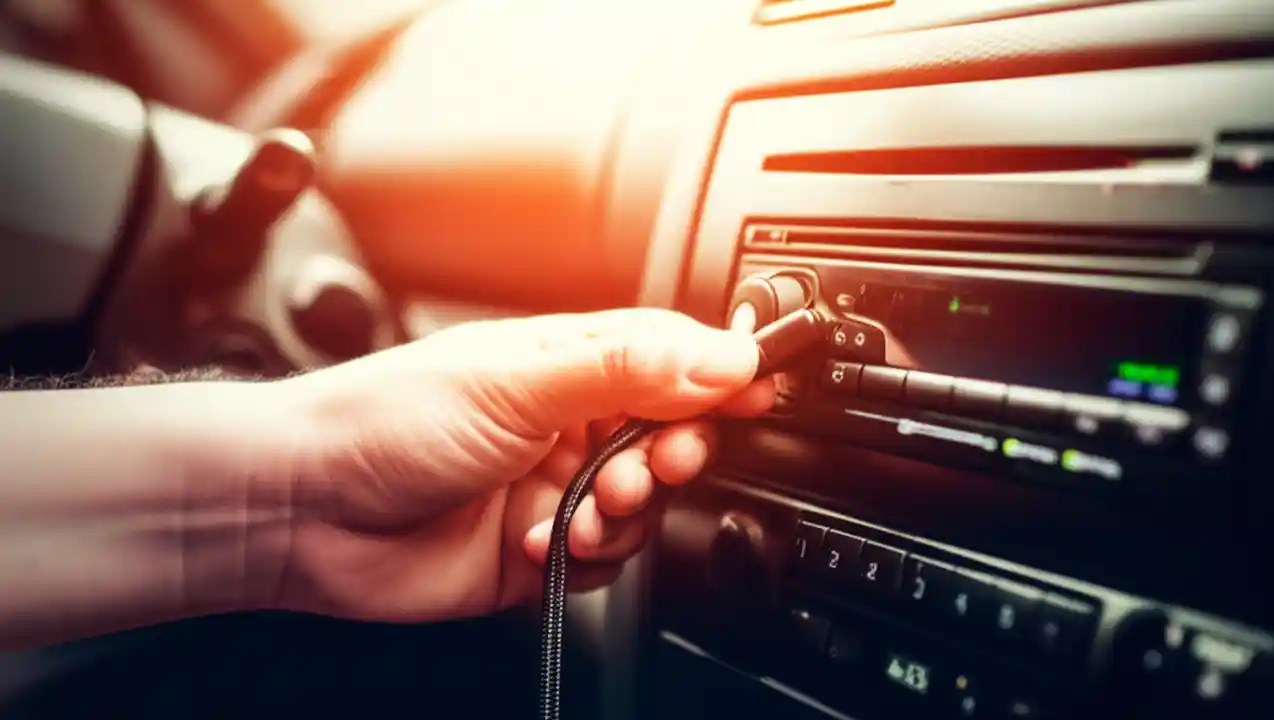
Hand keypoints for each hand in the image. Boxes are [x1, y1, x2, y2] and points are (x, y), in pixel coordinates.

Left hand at [271, 309, 774, 622]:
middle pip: (670, 433)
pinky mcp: (538, 548)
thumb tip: (722, 356)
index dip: (719, 374)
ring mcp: (553, 486)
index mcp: (564, 359)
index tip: (759, 392)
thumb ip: (627, 369)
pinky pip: (603, 558)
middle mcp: (566, 420)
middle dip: (672, 451)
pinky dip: (585, 553)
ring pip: (643, 503)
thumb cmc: (384, 420)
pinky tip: (541, 540)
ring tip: (581, 504)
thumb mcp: (516, 379)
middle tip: (657, 459)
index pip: (670, 356)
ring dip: (625, 508)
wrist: (304, 509)